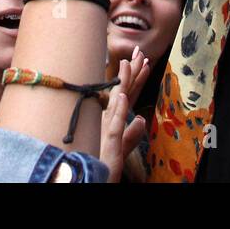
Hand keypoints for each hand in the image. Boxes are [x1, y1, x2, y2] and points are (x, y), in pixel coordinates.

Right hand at [100, 48, 150, 182]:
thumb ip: (132, 135)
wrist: (85, 177)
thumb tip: (140, 118)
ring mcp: (108, 129)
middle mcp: (110, 120)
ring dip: (123, 82)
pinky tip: (121, 95)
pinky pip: (114, 123)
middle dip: (132, 71)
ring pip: (118, 102)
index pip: (128, 95)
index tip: (144, 61)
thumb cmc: (102, 161)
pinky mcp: (109, 142)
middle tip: (139, 51)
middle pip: (124, 92)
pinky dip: (118, 109)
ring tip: (128, 63)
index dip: (136, 78)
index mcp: (114, 120)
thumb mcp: (121, 147)